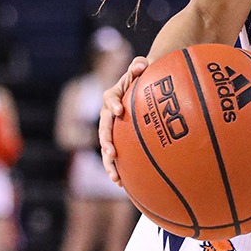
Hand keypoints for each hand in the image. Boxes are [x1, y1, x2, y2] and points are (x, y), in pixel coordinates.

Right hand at [97, 55, 150, 184]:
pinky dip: (119, 169)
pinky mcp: (120, 141)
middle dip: (107, 142)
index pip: (109, 98)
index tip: (119, 111)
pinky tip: (124, 185)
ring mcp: (113, 129)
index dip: (113, 104)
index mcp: (114, 96)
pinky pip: (117, 157)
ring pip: (107, 147)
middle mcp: (109, 114)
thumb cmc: (146, 77)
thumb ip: (140, 66)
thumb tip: (141, 65)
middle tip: (112, 153)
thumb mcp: (143, 68)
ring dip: (109, 163)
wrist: (146, 87)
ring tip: (115, 177)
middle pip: (104, 129)